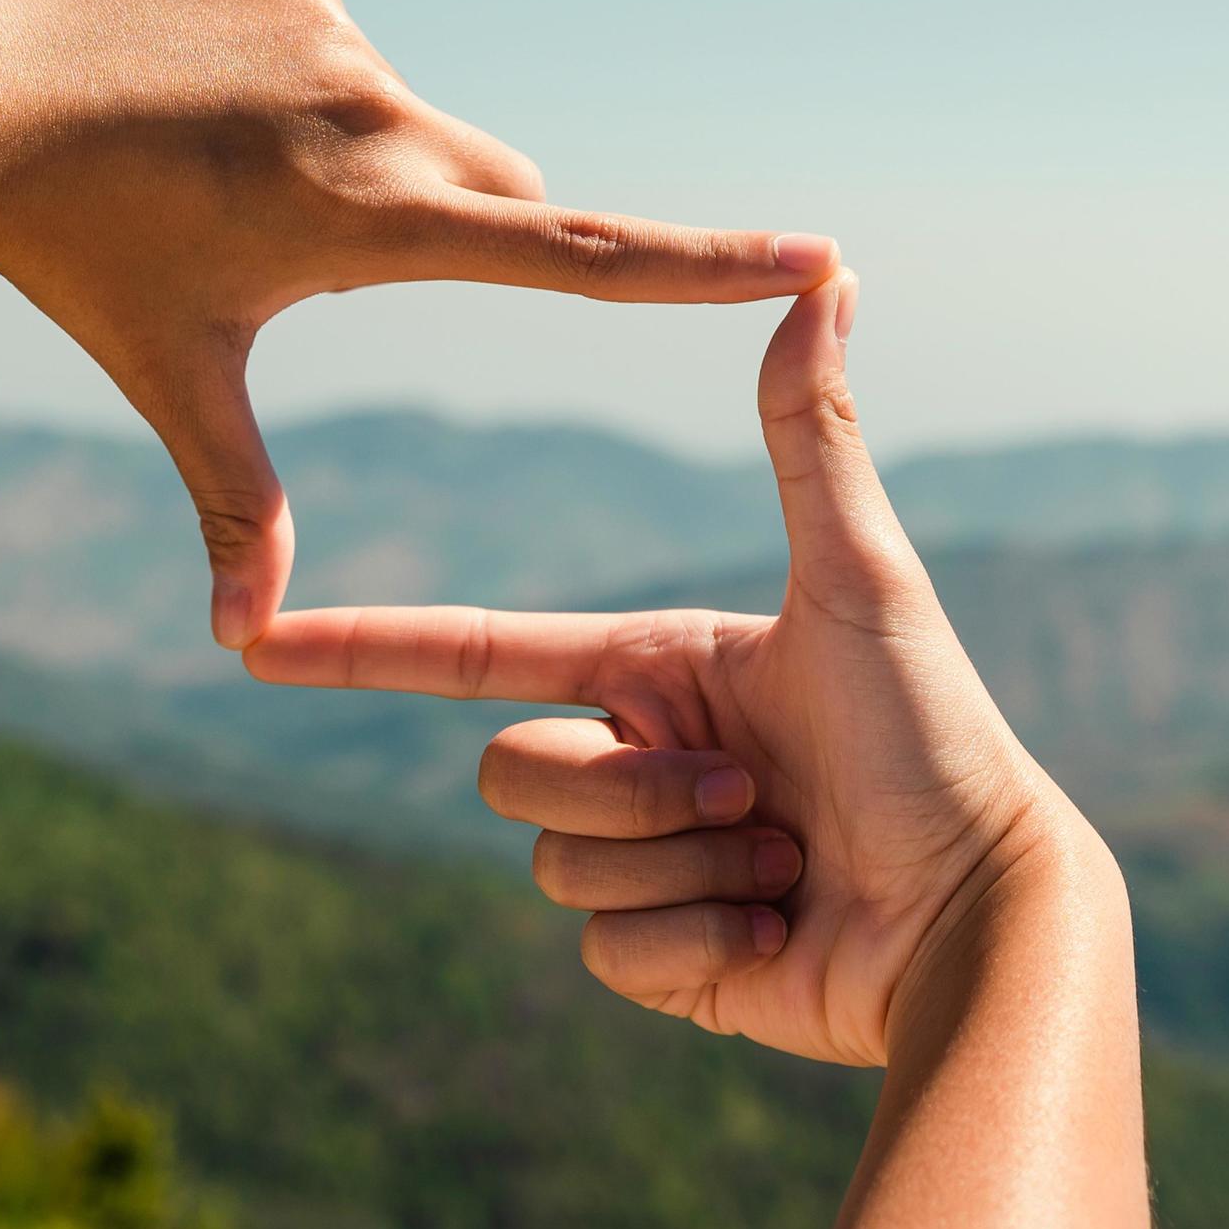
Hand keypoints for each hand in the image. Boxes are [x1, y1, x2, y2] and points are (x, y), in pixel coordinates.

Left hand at [0, 0, 838, 647]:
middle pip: (491, 190)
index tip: (811, 255)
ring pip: (396, 112)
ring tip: (211, 166)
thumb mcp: (178, 383)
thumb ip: (238, 505)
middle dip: (453, 231)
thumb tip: (244, 646)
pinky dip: (289, 74)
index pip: (572, 256)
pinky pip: (329, 34)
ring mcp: (331, 24)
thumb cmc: (79, 262)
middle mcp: (376, 114)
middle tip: (310, 245)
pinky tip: (187, 88)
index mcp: (374, 223)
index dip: (701, 266)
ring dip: (343, 152)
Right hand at [243, 273, 1105, 1067]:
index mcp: (658, 666)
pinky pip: (602, 951)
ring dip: (679, 864)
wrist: (976, 919)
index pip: (479, 649)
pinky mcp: (664, 960)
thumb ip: (812, 434)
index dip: (363, 647)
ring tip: (783, 859)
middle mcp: (642, 758)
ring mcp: (647, 864)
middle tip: (758, 798)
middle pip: (512, 769)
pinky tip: (779, 931)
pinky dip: (694, 945)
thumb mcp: (860, 580)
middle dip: (632, 789)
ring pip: (554, 863)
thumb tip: (829, 268)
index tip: (252, 641)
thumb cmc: (934, 738)